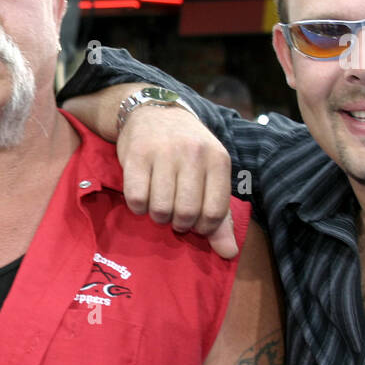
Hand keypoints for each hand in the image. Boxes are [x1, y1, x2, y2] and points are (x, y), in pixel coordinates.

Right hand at [117, 104, 237, 257]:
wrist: (155, 111)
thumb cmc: (187, 150)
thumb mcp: (210, 175)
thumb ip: (220, 217)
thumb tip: (228, 254)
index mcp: (218, 159)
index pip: (215, 212)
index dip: (203, 227)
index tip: (195, 221)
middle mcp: (193, 153)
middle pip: (187, 213)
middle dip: (179, 223)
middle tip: (175, 214)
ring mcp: (163, 152)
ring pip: (161, 209)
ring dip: (158, 216)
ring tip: (159, 205)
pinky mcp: (136, 155)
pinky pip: (136, 198)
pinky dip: (138, 207)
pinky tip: (143, 196)